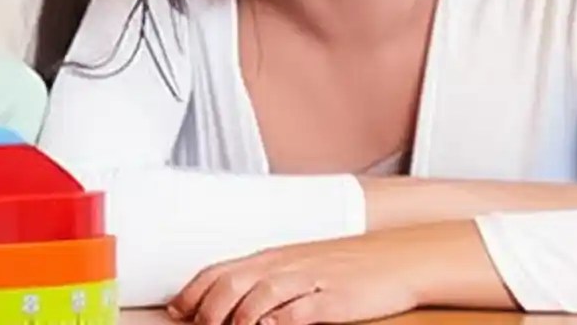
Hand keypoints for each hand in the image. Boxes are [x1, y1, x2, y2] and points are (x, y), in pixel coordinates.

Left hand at [167, 221, 513, 324]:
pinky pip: (296, 312)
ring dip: (234, 318)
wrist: (399, 258)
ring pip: (257, 297)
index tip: (176, 310)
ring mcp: (308, 281)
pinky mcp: (333, 300)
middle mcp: (284, 266)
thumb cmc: (347, 266)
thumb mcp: (300, 267)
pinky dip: (275, 322)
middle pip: (230, 284)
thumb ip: (266, 281)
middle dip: (206, 309)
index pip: (219, 270)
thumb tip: (233, 302)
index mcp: (272, 257)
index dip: (193, 292)